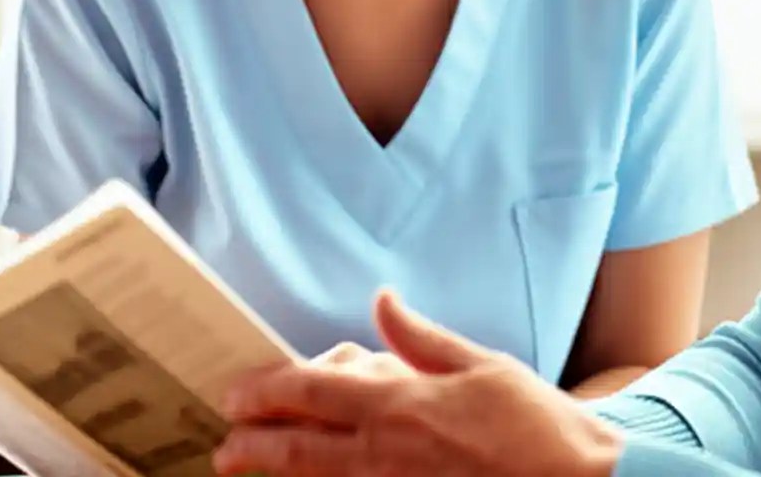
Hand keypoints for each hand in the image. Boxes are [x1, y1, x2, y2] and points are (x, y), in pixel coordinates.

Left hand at [214, 292, 622, 476]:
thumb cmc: (536, 423)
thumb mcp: (481, 364)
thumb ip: (421, 337)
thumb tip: (383, 300)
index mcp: (403, 403)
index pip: (313, 393)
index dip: (268, 390)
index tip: (239, 391)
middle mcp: (387, 452)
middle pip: (298, 449)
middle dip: (253, 444)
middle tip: (225, 444)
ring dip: (274, 475)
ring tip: (244, 470)